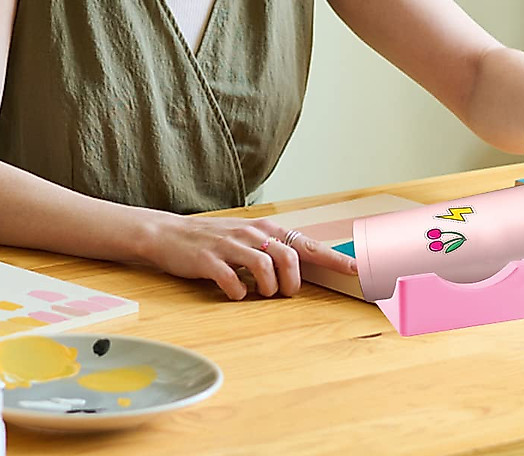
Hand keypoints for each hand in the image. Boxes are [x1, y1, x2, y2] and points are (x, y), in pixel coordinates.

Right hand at [145, 214, 359, 301]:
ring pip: (265, 266)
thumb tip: (300, 270)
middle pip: (290, 256)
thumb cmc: (212, 240)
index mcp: (265, 229)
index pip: (306, 244)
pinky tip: (234, 293)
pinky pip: (232, 281)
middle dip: (293, 281)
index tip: (355, 269)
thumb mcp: (246, 239)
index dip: (332, 258)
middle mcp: (252, 234)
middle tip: (285, 293)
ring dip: (268, 287)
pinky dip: (238, 293)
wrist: (168, 233)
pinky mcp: (209, 259)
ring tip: (260, 293)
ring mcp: (230, 245)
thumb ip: (272, 249)